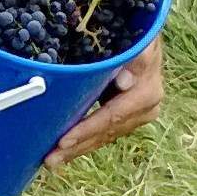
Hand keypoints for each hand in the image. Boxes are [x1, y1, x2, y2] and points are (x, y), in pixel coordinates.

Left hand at [44, 39, 164, 171]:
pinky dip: (84, 141)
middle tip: (50, 159)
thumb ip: (134, 59)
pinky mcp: (126, 117)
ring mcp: (137, 116)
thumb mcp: (136, 41)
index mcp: (146, 92)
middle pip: (106, 133)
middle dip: (77, 146)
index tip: (63, 141)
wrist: (143, 37)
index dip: (87, 129)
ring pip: (104, 137)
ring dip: (78, 148)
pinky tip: (65, 151)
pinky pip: (103, 132)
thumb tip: (125, 82)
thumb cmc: (134, 35)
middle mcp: (145, 109)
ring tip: (52, 160)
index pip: (112, 116)